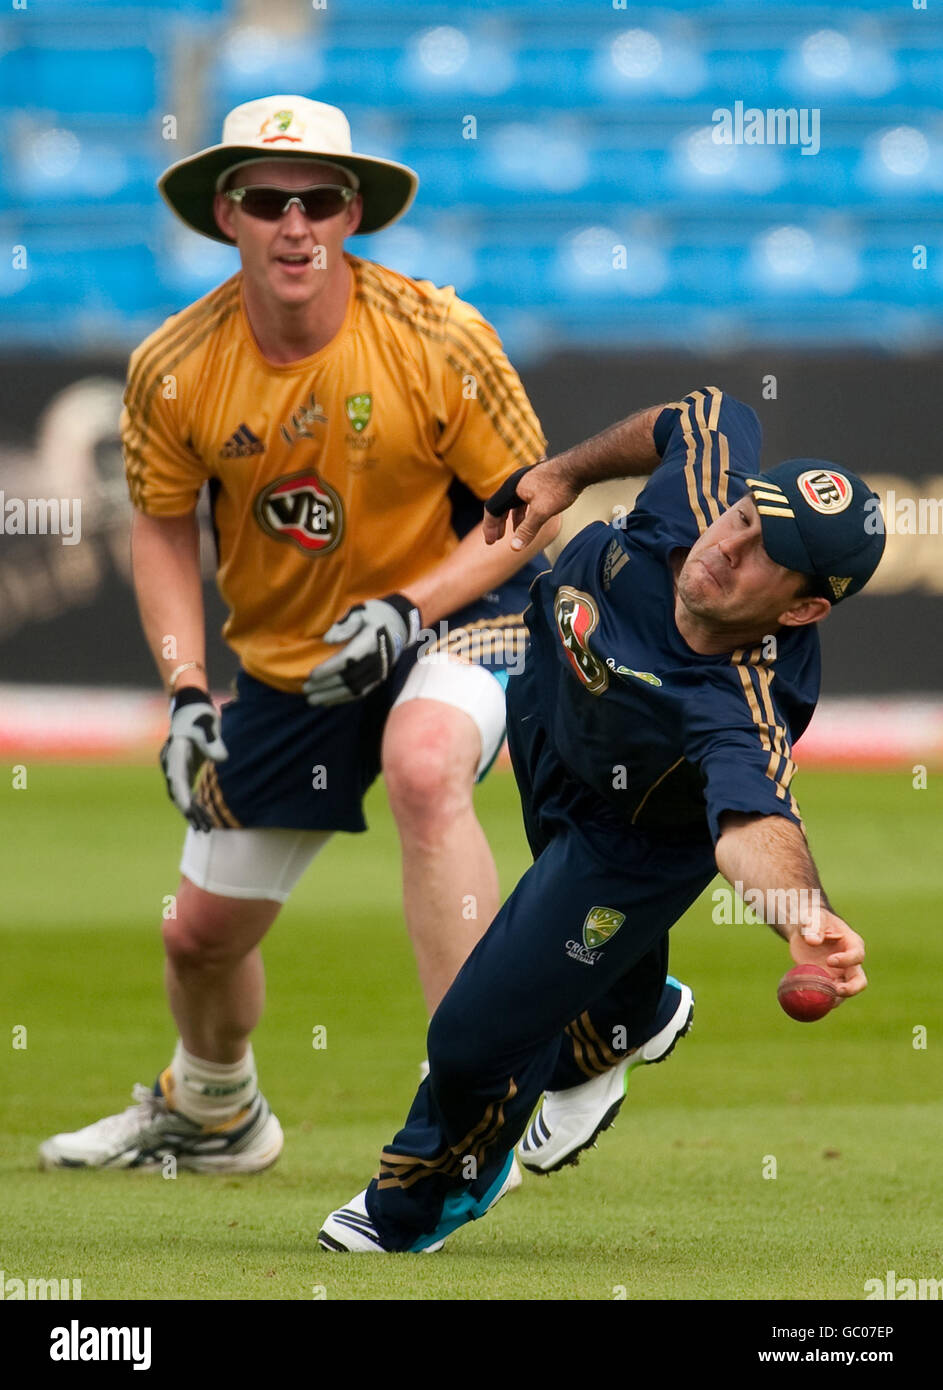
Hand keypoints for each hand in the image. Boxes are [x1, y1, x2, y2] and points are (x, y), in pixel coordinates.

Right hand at [159, 687, 227, 831]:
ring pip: (180, 795)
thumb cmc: (201, 715)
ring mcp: (175, 768)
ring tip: (205, 829)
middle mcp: (171, 763)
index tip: (188, 811)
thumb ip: (213, 741)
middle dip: (188, 811)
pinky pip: (186, 792)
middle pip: (176, 792)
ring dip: (191, 812)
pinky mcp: (183, 771)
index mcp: (175, 752)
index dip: (181, 795)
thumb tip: (222, 759)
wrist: (192, 709)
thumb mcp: (208, 725)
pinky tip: (204, 818)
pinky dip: (194, 805)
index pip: (176, 777)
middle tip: (203, 828)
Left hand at [303, 594, 420, 706]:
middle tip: (306, 689)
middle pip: (350, 678)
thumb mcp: (360, 612)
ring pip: (355, 689)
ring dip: (332, 696)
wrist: (400, 625)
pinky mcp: (379, 679)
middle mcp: (377, 659)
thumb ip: (344, 625)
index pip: (349, 659)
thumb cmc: (375, 616)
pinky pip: (361, 692)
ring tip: (312, 700)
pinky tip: (328, 701)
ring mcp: (380, 671)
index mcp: (371, 640)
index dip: (330, 669)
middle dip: (326, 686)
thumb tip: (327, 640)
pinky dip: (343, 698)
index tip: (312, 674)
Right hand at [483, 461, 577, 550]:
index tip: (490, 542)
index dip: (490, 527)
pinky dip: (522, 512)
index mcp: (512, 488)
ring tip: (514, 532)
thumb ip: (527, 530)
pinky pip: (523, 499)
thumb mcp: (541, 512)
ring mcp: (527, 480)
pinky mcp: (537, 481)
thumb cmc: (559, 486)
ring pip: (513, 503)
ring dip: (512, 519)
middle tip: (496, 539)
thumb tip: (514, 547)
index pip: (493, 509)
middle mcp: (516, 482)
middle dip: (498, 524)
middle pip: (501, 505)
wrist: (578, 467)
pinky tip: (529, 519)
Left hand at [789, 909, 866, 999]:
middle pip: (860, 981)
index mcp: (852, 944)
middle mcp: (850, 963)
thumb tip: (813, 941)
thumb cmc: (813, 919)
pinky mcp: (828, 982)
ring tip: (821, 999)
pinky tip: (810, 1000)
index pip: (857, 955)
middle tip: (836, 990)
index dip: (846, 960)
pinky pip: (829, 995)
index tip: (830, 960)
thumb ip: (813, 927)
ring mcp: (840, 975)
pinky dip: (822, 1000)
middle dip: (852, 988)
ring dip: (835, 999)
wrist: (804, 930)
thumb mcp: (812, 917)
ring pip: (845, 993)